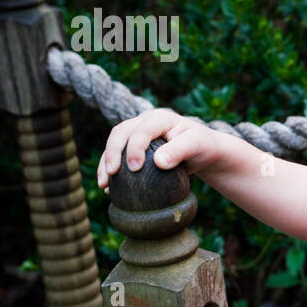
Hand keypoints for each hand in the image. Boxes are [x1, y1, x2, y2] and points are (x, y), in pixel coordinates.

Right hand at [97, 108, 220, 193]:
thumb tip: (159, 162)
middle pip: (120, 133)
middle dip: (112, 152)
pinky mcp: (133, 147)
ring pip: (114, 143)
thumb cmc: (202, 145)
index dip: (134, 147)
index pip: (141, 130)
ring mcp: (136, 133)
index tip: (134, 168)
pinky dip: (109, 169)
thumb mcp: (197, 145)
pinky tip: (108, 187)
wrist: (202, 151)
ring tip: (103, 184)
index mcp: (159, 118)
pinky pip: (117, 156)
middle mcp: (144, 122)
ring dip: (105, 162)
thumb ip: (180, 151)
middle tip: (112, 173)